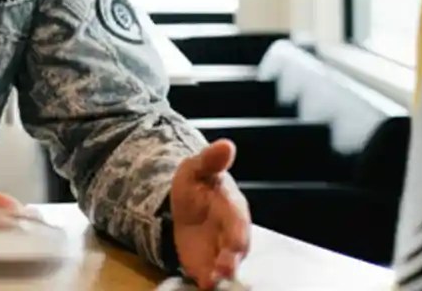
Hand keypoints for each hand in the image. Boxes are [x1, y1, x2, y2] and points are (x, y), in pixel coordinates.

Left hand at [171, 139, 251, 289]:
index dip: (237, 236)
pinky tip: (201, 286)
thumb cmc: (196, 184)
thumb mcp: (196, 167)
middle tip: (221, 271)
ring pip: (226, 267)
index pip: (239, 224)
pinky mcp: (207, 264)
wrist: (182, 204)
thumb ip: (210, 160)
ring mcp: (220, 251)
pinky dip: (207, 282)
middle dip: (230, 261)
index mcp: (233, 208)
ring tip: (209, 283)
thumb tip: (226, 144)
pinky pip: (210, 276)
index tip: (234, 247)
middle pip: (236, 251)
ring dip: (219, 276)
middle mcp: (232, 233)